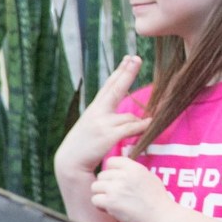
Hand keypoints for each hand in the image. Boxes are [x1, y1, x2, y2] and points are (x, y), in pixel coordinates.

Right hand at [56, 54, 148, 180]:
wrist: (69, 163)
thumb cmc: (83, 147)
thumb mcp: (93, 128)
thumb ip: (108, 118)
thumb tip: (130, 117)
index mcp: (94, 109)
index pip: (109, 85)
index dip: (120, 71)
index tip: (129, 58)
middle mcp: (97, 112)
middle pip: (116, 88)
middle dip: (127, 72)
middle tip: (136, 58)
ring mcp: (102, 123)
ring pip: (130, 116)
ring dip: (141, 120)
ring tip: (151, 121)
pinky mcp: (107, 135)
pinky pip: (131, 128)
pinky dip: (141, 126)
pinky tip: (149, 124)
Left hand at [89, 155, 175, 221]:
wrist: (160, 217)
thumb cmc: (156, 199)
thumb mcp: (148, 176)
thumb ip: (132, 171)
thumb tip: (118, 168)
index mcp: (133, 168)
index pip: (111, 161)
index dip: (111, 171)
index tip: (116, 180)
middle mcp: (123, 176)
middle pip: (101, 175)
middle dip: (106, 185)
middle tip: (115, 194)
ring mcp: (116, 189)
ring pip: (95, 187)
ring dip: (101, 195)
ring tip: (112, 201)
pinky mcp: (111, 202)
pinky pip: (95, 200)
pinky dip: (100, 206)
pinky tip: (110, 209)